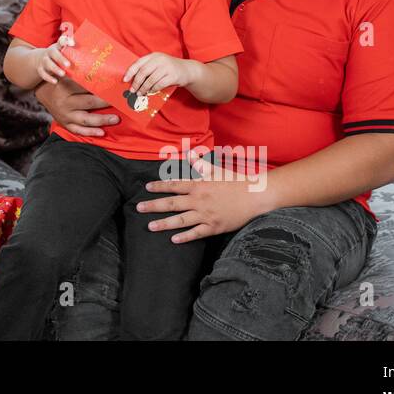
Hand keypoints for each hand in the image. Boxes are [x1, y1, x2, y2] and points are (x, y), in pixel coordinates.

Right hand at [32, 32, 74, 84]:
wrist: (40, 59)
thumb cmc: (56, 54)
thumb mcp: (60, 49)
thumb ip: (68, 45)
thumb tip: (73, 42)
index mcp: (55, 47)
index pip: (60, 43)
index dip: (65, 42)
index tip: (72, 43)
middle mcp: (48, 53)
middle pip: (53, 53)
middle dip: (60, 59)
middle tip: (68, 64)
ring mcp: (43, 61)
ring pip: (47, 64)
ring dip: (55, 69)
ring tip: (63, 74)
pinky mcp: (40, 70)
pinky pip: (43, 74)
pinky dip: (49, 78)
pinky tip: (55, 81)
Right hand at [34, 77, 118, 136]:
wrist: (43, 92)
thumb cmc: (60, 81)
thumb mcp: (67, 74)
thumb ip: (81, 75)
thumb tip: (104, 74)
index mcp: (65, 87)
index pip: (86, 87)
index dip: (101, 88)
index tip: (114, 88)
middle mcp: (64, 102)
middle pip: (88, 103)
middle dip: (105, 103)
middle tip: (119, 102)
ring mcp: (64, 115)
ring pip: (85, 119)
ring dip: (102, 120)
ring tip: (115, 119)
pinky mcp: (64, 123)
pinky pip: (78, 130)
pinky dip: (90, 132)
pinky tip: (102, 132)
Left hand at [123, 52, 194, 94]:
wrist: (188, 70)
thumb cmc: (169, 69)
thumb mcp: (158, 64)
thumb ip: (148, 69)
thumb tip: (133, 81)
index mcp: (153, 56)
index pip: (139, 63)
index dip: (130, 72)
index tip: (125, 80)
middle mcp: (159, 59)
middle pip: (143, 72)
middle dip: (136, 83)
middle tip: (132, 91)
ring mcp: (167, 67)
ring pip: (151, 80)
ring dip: (144, 88)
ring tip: (140, 93)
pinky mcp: (173, 75)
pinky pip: (159, 84)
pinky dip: (153, 89)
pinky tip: (151, 92)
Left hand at [137, 156, 274, 241]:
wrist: (255, 196)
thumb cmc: (236, 181)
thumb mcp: (216, 170)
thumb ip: (200, 163)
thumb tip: (190, 153)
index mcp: (199, 185)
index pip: (174, 186)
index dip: (159, 187)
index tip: (146, 188)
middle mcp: (199, 200)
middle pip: (171, 204)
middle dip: (153, 206)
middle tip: (138, 208)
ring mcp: (206, 215)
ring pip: (180, 220)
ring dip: (164, 224)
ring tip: (150, 226)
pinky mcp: (214, 227)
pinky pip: (196, 233)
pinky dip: (185, 237)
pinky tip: (174, 239)